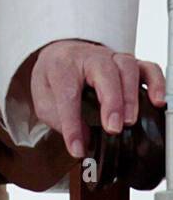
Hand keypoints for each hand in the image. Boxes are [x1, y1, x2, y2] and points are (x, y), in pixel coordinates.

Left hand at [29, 39, 165, 159]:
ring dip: (131, 96)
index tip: (77, 147)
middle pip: (104, 73)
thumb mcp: (43, 98)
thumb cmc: (55, 75)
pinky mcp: (128, 63)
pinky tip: (156, 101)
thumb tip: (84, 140)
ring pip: (127, 68)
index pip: (67, 94)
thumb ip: (58, 119)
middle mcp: (89, 58)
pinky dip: (155, 82)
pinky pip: (147, 67)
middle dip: (112, 102)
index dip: (72, 124)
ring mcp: (111, 58)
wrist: (61, 52)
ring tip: (130, 120)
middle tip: (113, 128)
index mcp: (61, 66)